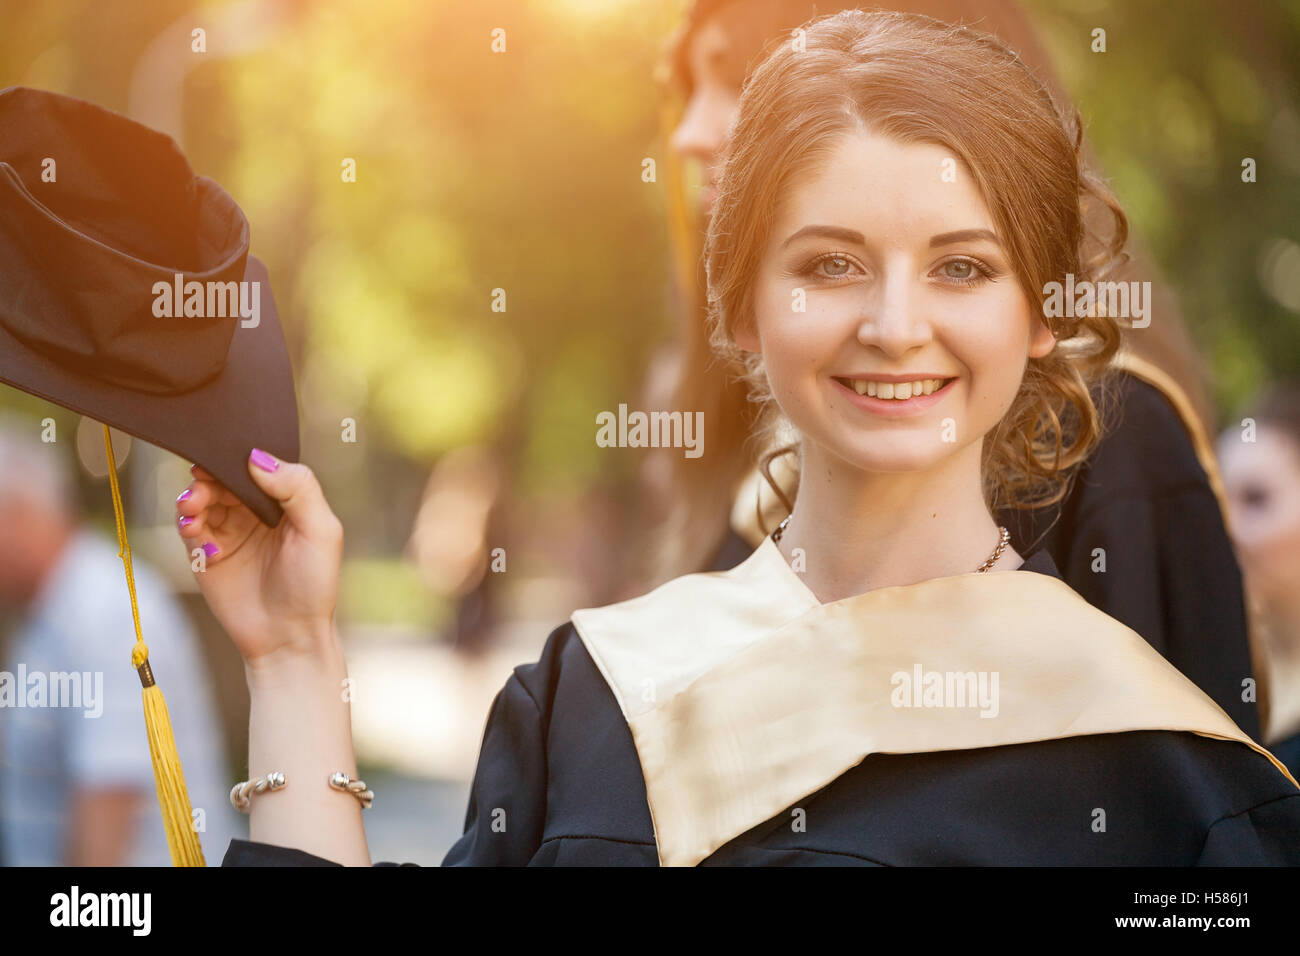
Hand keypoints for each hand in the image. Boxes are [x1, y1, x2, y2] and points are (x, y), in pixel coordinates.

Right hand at [175, 450, 343, 667]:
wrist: (288, 636)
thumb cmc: (313, 584)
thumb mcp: (320, 530)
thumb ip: (298, 488)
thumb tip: (258, 457)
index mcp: (285, 501)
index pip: (257, 466)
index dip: (239, 457)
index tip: (224, 452)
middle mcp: (254, 512)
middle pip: (223, 479)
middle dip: (209, 476)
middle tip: (202, 483)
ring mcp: (228, 532)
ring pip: (202, 499)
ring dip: (193, 497)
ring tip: (193, 508)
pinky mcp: (205, 555)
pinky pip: (189, 529)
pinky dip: (187, 524)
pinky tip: (196, 532)